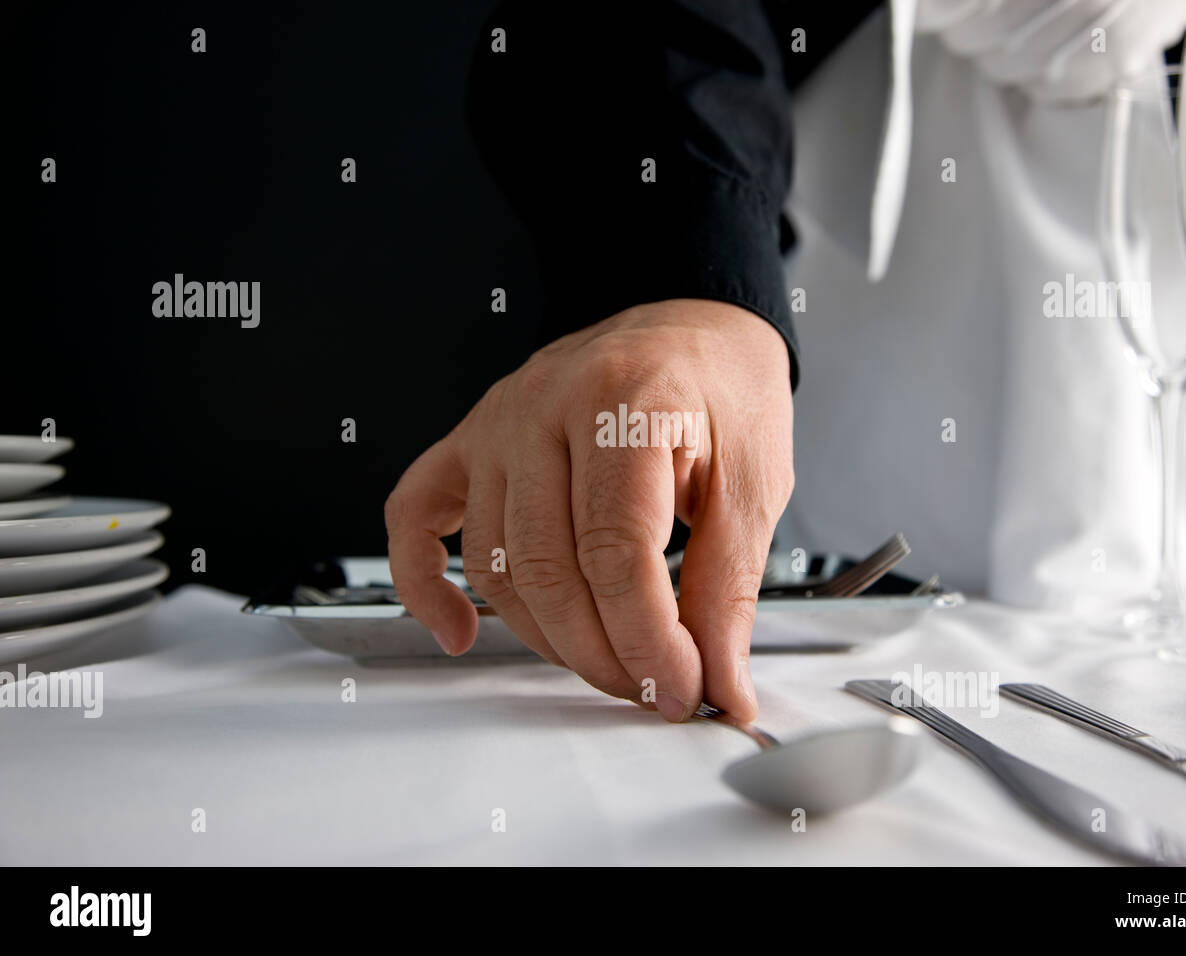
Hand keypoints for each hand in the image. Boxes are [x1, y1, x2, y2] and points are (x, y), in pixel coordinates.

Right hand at [385, 298, 793, 721]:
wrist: (694, 326)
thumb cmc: (725, 391)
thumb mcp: (754, 483)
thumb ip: (728, 587)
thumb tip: (719, 681)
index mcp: (625, 401)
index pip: (617, 554)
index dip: (649, 641)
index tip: (683, 686)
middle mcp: (543, 404)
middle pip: (547, 569)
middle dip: (603, 653)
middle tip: (651, 688)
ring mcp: (496, 422)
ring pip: (494, 563)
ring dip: (545, 636)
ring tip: (604, 662)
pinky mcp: (470, 441)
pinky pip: (415, 517)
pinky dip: (425, 584)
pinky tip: (458, 631)